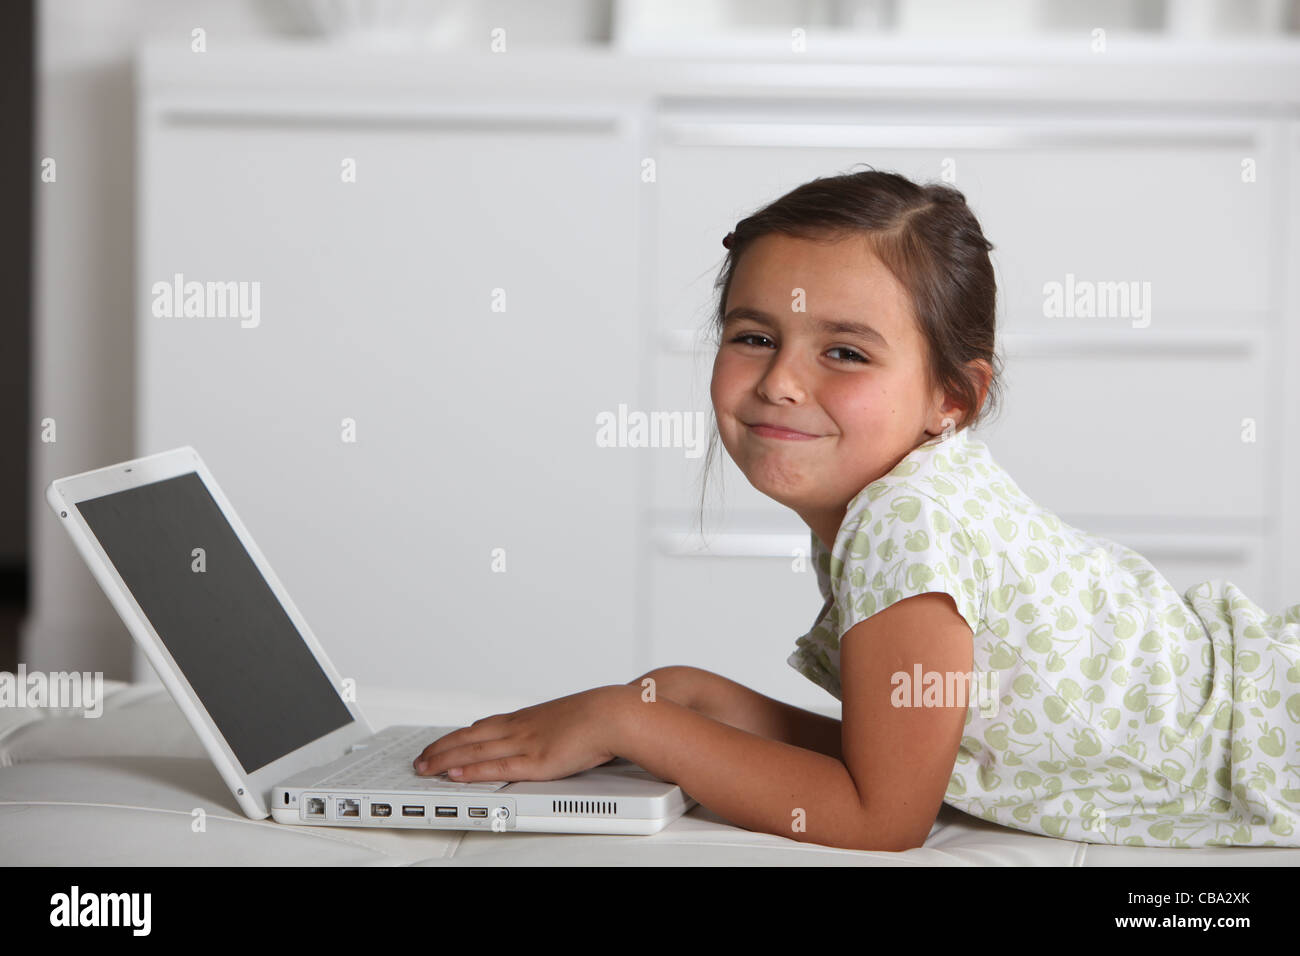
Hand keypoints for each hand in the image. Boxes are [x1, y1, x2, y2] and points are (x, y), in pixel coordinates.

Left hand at [411, 685, 627, 782]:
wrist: (612, 713)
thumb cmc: (598, 716)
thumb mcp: (568, 719)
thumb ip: (554, 729)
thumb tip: (555, 735)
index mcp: (527, 718)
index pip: (482, 726)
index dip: (458, 736)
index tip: (442, 743)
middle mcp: (519, 728)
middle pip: (469, 737)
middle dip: (441, 748)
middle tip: (420, 759)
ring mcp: (524, 744)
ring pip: (474, 751)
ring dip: (445, 759)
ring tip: (425, 768)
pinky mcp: (534, 762)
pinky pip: (495, 768)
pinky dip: (471, 771)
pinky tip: (454, 775)